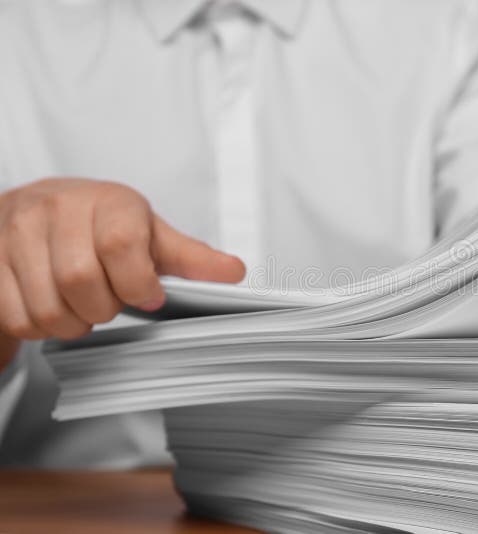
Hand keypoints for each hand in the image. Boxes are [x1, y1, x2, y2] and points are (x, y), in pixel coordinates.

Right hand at [0, 178, 244, 342]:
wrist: (37, 209)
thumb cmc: (102, 224)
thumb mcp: (150, 233)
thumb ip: (190, 257)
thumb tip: (234, 273)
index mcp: (106, 200)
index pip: (121, 245)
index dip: (137, 282)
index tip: (147, 294)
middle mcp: (54, 209)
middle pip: (79, 281)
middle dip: (103, 307)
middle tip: (110, 301)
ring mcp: (13, 233)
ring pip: (46, 307)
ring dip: (73, 322)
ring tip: (82, 305)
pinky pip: (16, 317)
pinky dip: (40, 326)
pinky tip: (53, 306)